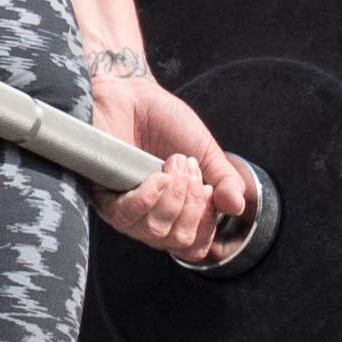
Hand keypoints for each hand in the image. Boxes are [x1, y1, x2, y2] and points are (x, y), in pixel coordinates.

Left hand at [90, 68, 268, 262]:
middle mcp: (152, 217)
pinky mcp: (104, 199)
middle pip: (178, 241)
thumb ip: (224, 180)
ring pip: (155, 232)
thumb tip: (237, 206)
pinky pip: (126, 218)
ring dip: (173, 198)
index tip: (210, 193)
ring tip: (172, 165)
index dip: (207, 225)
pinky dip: (148, 199)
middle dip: (193, 204)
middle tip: (188, 169)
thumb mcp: (204, 150)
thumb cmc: (163, 121)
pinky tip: (156, 178)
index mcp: (177, 210)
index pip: (195, 246)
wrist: (131, 95)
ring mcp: (128, 211)